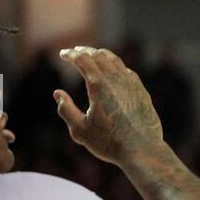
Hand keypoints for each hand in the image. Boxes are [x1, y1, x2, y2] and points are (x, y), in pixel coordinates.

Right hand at [54, 47, 163, 166]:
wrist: (141, 148)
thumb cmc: (108, 142)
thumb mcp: (80, 130)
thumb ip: (66, 110)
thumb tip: (58, 93)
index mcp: (99, 86)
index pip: (84, 60)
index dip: (71, 54)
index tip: (63, 53)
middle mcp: (117, 79)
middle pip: (99, 55)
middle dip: (85, 51)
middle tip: (74, 51)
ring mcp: (131, 83)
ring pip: (114, 60)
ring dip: (100, 55)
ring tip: (91, 55)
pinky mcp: (141, 90)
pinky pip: (126, 70)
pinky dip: (115, 65)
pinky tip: (111, 69)